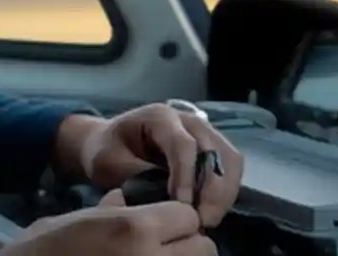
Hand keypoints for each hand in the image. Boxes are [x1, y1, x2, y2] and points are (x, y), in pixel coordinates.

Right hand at [0, 189, 215, 254]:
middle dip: (188, 243)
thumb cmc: (46, 247)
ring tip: (157, 254)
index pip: (188, 215)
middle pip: (203, 246)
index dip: (176, 218)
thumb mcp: (76, 220)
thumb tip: (123, 198)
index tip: (164, 223)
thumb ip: (108, 209)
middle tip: (165, 245)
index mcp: (135, 227)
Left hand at [53, 104, 242, 226]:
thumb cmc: (107, 152)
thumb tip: (166, 195)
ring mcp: (203, 131)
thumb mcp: (109, 162)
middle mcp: (188, 119)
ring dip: (224, 192)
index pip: (183, 145)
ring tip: (208, 219)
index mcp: (160, 117)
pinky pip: (230, 167)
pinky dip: (226, 191)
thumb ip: (136, 174)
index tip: (182, 207)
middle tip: (202, 220)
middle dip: (213, 189)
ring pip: (230, 159)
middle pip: (214, 151)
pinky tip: (212, 210)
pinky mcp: (211, 147)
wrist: (109, 144)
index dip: (187, 177)